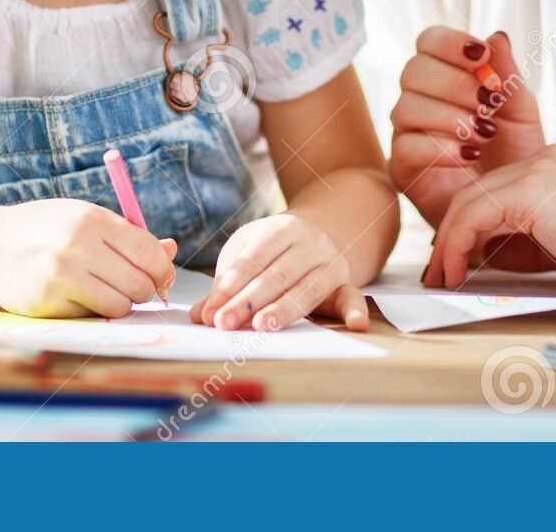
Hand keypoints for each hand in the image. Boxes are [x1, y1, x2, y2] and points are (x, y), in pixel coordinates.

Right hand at [0, 198, 177, 317]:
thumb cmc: (47, 229)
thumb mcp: (86, 219)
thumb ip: (129, 236)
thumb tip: (170, 252)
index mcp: (93, 219)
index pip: (148, 252)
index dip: (163, 269)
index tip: (161, 276)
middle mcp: (77, 246)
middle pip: (139, 283)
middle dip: (144, 290)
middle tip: (134, 287)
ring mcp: (60, 276)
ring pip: (119, 306)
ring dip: (120, 303)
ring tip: (106, 291)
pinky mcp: (46, 303)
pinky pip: (91, 317)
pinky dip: (92, 311)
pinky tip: (76, 296)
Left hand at [189, 213, 369, 331]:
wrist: (318, 232)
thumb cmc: (271, 250)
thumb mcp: (245, 253)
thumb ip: (223, 286)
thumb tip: (200, 316)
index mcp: (280, 229)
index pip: (253, 258)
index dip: (230, 286)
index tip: (211, 312)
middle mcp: (310, 243)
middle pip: (277, 275)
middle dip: (247, 301)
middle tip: (225, 324)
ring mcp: (330, 262)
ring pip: (308, 288)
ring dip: (284, 309)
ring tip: (262, 326)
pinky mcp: (346, 283)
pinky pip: (354, 297)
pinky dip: (355, 312)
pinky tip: (355, 326)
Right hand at [390, 27, 554, 270]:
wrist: (514, 207)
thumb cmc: (514, 156)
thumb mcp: (521, 112)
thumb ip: (508, 74)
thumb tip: (496, 36)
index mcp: (444, 78)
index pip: (428, 42)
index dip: (450, 43)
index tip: (481, 56)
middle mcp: (419, 101)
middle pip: (413, 71)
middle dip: (453, 83)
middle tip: (488, 101)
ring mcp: (407, 135)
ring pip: (406, 108)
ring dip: (448, 116)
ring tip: (483, 132)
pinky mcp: (403, 170)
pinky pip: (406, 148)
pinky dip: (440, 148)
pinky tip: (470, 154)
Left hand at [426, 142, 555, 300]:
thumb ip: (531, 238)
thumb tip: (481, 256)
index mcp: (555, 167)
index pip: (495, 191)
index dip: (467, 227)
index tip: (454, 261)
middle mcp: (544, 159)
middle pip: (476, 192)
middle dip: (449, 235)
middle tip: (437, 273)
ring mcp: (539, 168)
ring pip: (469, 202)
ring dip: (447, 244)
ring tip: (441, 279)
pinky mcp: (533, 189)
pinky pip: (475, 215)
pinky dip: (456, 245)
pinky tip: (455, 273)